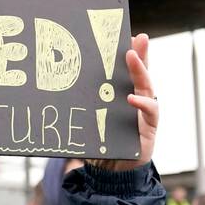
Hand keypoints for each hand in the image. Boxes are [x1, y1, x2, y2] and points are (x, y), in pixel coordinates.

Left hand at [86, 32, 157, 171]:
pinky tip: (132, 99)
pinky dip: (142, 105)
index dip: (128, 52)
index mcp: (122, 95)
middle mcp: (136, 100)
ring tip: (133, 57)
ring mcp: (144, 112)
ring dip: (141, 71)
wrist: (110, 171)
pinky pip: (150, 112)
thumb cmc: (99, 142)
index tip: (125, 34)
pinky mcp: (149, 127)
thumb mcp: (88, 118)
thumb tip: (54, 83)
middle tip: (139, 37)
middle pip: (140, 72)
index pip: (126, 70)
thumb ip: (81, 103)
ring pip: (147, 87)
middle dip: (140, 53)